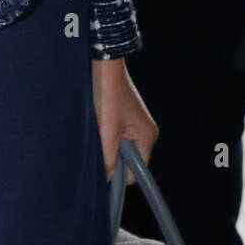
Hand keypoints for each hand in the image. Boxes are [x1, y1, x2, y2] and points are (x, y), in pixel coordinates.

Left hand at [92, 58, 158, 185]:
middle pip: (127, 160)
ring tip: (98, 130)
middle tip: (99, 144)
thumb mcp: (107, 130)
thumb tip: (107, 179)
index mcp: (147, 137)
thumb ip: (109, 158)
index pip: (136, 172)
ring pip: (118, 148)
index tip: (104, 171)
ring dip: (106, 144)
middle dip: (112, 157)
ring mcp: (134, 124)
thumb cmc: (108, 93)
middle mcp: (144, 132)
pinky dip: (105, 134)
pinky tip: (97, 124)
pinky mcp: (123, 118)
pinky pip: (114, 136)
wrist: (104, 65)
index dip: (120, 175)